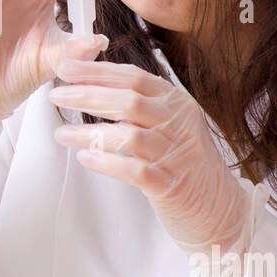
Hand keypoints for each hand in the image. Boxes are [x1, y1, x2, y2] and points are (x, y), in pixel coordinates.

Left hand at [48, 58, 264, 255]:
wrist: (219, 209)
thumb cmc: (186, 165)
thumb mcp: (171, 125)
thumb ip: (143, 105)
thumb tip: (97, 85)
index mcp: (176, 102)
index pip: (134, 77)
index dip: (97, 70)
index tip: (66, 67)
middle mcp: (178, 123)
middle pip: (128, 101)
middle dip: (87, 95)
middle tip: (56, 95)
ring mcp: (176, 154)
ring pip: (129, 135)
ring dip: (90, 133)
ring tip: (61, 134)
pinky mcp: (171, 184)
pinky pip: (135, 170)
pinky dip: (108, 163)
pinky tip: (86, 159)